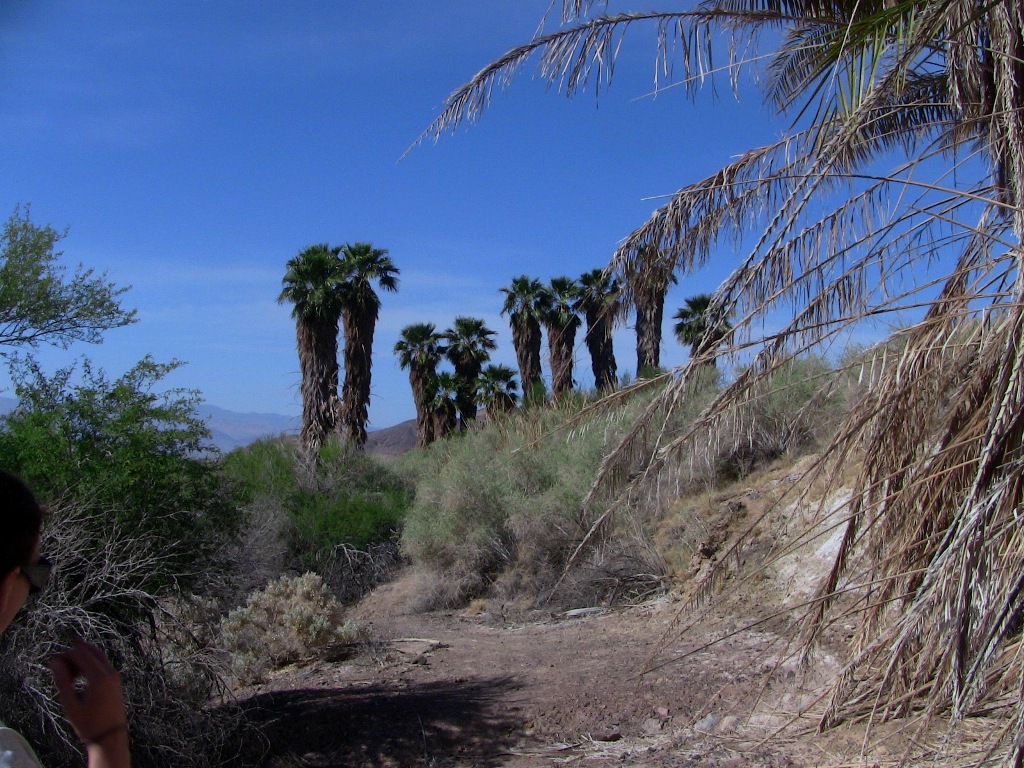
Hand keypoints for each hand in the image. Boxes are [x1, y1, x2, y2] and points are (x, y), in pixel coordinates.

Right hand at [49, 637, 128, 752]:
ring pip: (97, 657)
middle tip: (59, 664)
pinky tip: (77, 677)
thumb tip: (55, 662)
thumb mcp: (70, 704)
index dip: (66, 654)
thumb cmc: (88, 723)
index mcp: (100, 677)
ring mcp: (115, 675)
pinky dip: (89, 665)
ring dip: (82, 659)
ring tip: (67, 675)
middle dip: (74, 653)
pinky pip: (101, 664)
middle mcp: (110, 672)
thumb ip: (62, 681)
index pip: (81, 654)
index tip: (53, 663)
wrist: (110, 736)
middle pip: (91, 651)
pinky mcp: (115, 680)